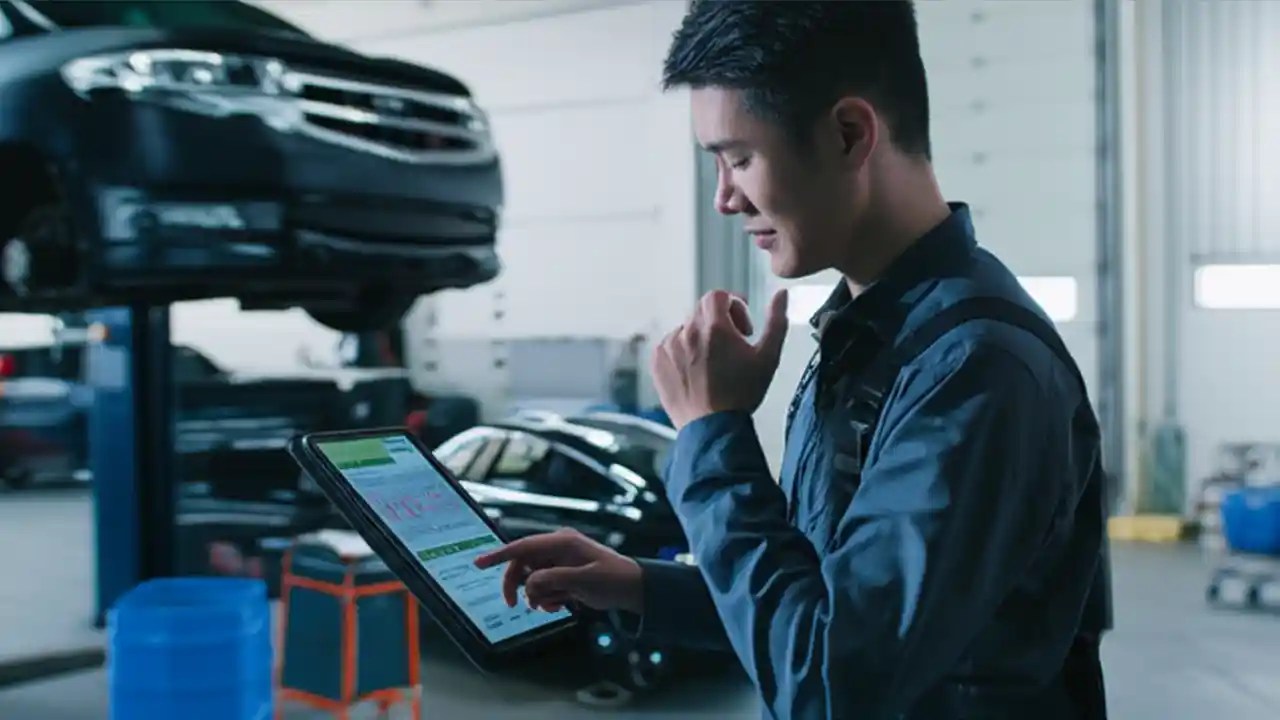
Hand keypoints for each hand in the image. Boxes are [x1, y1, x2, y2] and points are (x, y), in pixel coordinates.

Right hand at [473, 527, 643, 613]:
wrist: (633, 588)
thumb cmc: (613, 579)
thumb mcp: (584, 580)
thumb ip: (554, 579)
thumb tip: (529, 583)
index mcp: (562, 542)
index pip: (523, 546)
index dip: (499, 555)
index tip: (479, 563)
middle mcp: (558, 549)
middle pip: (523, 564)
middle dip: (517, 584)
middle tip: (513, 604)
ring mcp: (560, 561)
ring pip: (532, 578)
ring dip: (537, 594)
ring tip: (553, 605)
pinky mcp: (563, 574)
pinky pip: (543, 586)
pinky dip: (546, 598)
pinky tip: (558, 605)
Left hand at [651, 289, 788, 429]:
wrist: (712, 428)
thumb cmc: (741, 395)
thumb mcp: (768, 357)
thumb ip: (776, 321)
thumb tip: (781, 294)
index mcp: (714, 327)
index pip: (718, 296)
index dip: (733, 307)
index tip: (740, 327)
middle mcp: (687, 332)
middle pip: (702, 312)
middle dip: (719, 323)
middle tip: (731, 349)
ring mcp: (669, 346)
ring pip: (686, 329)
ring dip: (700, 339)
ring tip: (713, 365)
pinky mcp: (657, 361)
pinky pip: (670, 345)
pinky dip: (683, 352)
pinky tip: (696, 373)